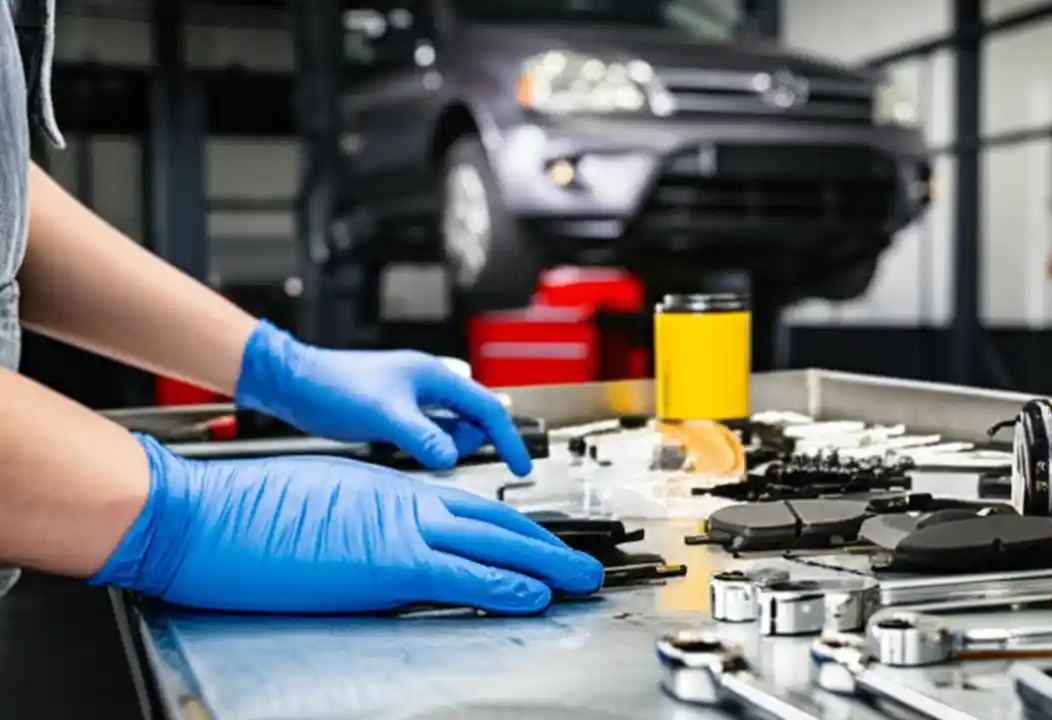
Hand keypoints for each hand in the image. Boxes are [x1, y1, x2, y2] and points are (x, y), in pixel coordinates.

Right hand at [90, 435, 602, 612]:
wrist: (203, 513)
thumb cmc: (241, 513)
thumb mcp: (315, 506)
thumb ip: (360, 523)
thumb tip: (383, 547)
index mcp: (385, 492)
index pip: (465, 510)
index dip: (507, 528)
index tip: (535, 544)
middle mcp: (403, 503)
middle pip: (491, 521)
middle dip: (542, 544)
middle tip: (579, 562)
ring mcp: (398, 529)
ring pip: (492, 542)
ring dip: (543, 564)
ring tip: (580, 579)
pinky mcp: (387, 562)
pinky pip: (463, 573)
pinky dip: (506, 582)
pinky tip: (537, 593)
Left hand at [235, 320, 530, 474]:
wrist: (294, 383)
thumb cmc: (334, 386)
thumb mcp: (384, 415)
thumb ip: (421, 437)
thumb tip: (449, 458)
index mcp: (435, 378)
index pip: (488, 409)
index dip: (508, 438)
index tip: (523, 464)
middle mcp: (429, 384)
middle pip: (474, 418)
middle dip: (472, 442)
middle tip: (450, 458)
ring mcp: (414, 398)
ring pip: (452, 426)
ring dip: (448, 444)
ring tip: (421, 450)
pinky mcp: (397, 410)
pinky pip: (430, 431)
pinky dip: (431, 444)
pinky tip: (413, 451)